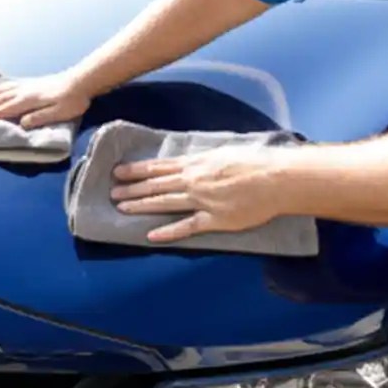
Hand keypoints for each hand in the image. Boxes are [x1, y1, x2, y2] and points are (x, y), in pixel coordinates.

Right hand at [0, 72, 91, 128]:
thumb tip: (22, 124)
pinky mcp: (26, 84)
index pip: (1, 110)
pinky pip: (3, 85)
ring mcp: (23, 86)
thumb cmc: (72, 100)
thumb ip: (39, 118)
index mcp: (27, 100)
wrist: (81, 81)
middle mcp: (21, 91)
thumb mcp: (59, 113)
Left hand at [109, 145, 288, 242]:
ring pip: (164, 203)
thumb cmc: (256, 162)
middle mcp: (193, 181)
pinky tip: (150, 235)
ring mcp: (202, 201)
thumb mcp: (224, 152)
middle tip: (112, 192)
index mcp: (196, 163)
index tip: (119, 171)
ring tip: (121, 208)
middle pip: (156, 185)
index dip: (137, 170)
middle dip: (132, 188)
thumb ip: (204, 159)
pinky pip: (186, 227)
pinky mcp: (214, 220)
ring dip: (141, 205)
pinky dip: (168, 231)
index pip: (160, 167)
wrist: (276, 178)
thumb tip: (191, 161)